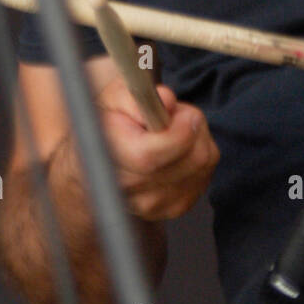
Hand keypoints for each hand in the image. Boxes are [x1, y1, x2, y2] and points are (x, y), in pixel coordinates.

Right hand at [95, 75, 218, 218]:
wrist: (98, 157)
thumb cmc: (108, 121)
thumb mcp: (116, 96)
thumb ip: (139, 95)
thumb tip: (167, 100)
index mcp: (110, 158)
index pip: (152, 157)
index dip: (178, 133)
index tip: (182, 113)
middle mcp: (131, 189)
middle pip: (189, 160)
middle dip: (192, 128)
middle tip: (176, 114)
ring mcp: (155, 204)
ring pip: (203, 165)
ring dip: (198, 140)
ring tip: (176, 130)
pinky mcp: (175, 207)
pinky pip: (205, 175)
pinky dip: (200, 158)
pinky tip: (179, 150)